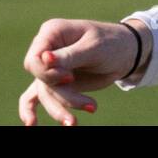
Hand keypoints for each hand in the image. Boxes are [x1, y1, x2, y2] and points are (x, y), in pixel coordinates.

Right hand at [18, 18, 146, 125]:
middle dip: (61, 94)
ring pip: (45, 93)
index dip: (47, 73)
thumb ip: (69, 56)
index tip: (69, 78)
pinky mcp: (56, 83)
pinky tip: (31, 124)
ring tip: (75, 123)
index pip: (34, 60)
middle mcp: (47, 49)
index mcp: (52, 33)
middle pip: (41, 79)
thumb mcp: (94, 48)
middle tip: (87, 102)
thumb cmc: (111, 43)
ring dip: (61, 109)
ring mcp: (51, 68)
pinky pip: (36, 97)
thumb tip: (44, 58)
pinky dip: (31, 111)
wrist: (126, 54)